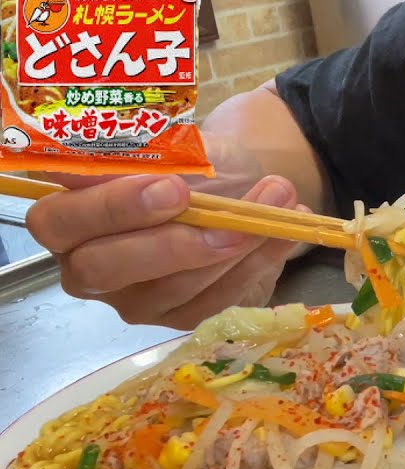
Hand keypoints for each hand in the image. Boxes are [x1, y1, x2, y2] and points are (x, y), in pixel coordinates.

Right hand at [26, 135, 311, 328]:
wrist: (241, 191)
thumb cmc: (195, 167)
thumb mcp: (175, 148)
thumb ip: (149, 154)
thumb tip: (126, 153)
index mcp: (68, 218)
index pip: (58, 221)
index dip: (110, 206)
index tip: (171, 184)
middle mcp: (89, 267)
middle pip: (102, 267)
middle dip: (164, 241)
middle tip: (216, 213)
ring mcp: (135, 301)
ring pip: (172, 287)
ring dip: (229, 245)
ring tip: (276, 199)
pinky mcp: (181, 319)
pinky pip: (217, 301)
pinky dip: (256, 262)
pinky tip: (283, 232)